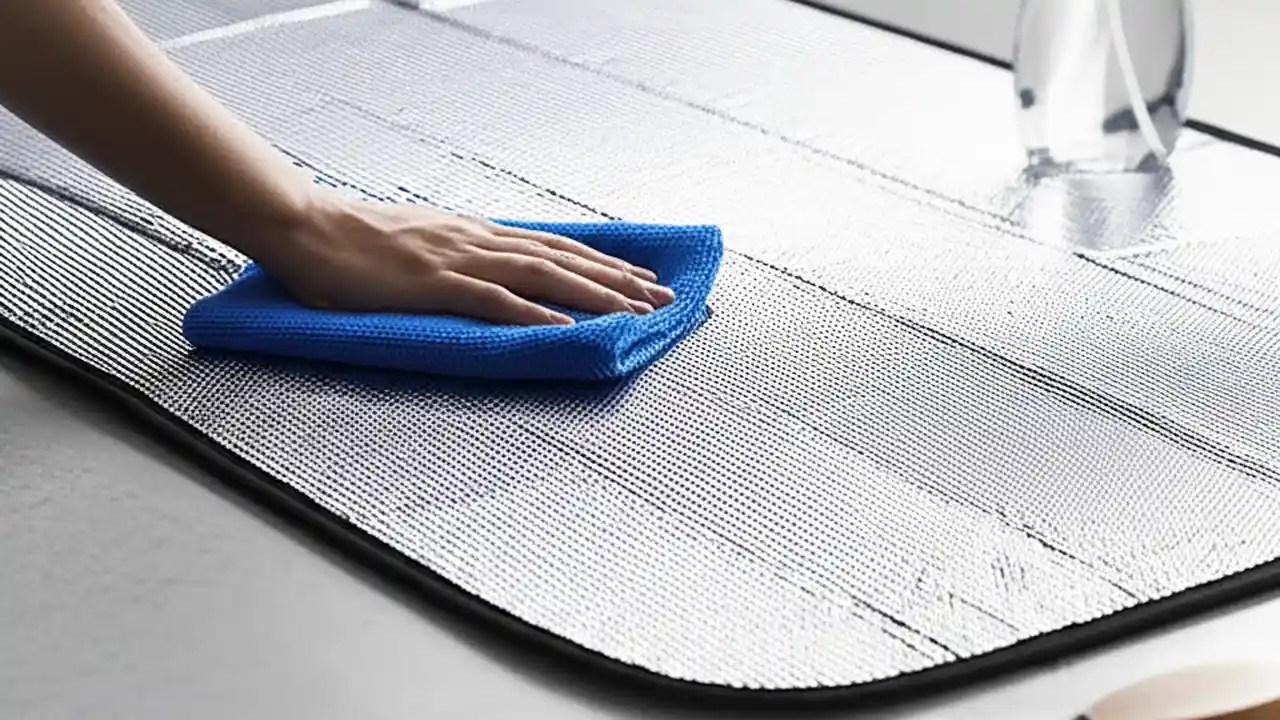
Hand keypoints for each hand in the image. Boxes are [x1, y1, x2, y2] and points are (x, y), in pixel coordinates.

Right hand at [258, 192, 674, 325]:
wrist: (305, 227)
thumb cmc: (354, 242)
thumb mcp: (419, 241)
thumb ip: (457, 256)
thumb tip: (490, 272)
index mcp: (474, 233)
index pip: (553, 246)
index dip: (600, 262)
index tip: (638, 276)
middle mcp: (477, 240)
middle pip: (561, 258)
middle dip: (616, 278)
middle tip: (661, 297)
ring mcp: (457, 260)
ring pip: (541, 276)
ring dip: (592, 294)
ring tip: (633, 311)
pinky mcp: (432, 284)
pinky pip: (492, 300)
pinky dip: (533, 314)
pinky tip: (564, 328)